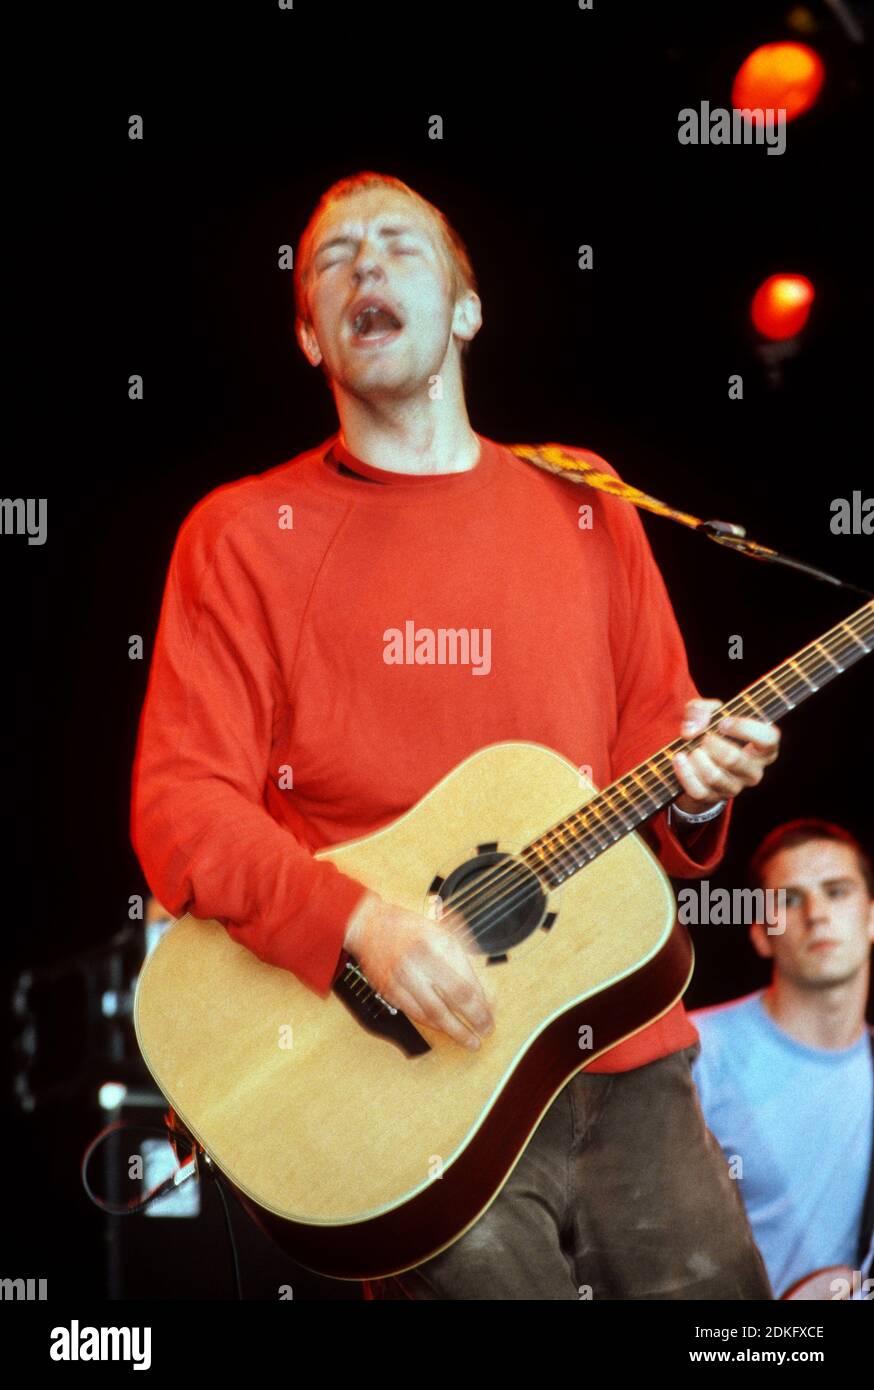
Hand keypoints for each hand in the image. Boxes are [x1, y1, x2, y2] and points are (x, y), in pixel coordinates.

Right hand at [343, 889, 494, 1050]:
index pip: (465, 983)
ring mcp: (403, 977)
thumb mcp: (445, 931)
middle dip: (472, 1021)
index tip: (489, 1015)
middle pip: (452, 1000)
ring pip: (432, 1013)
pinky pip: (415, 1014)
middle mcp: (420, 961)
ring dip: (453, 1031)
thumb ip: (466, 955)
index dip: (480, 1006)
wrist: (369, 925)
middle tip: (484, 1032)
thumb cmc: (410, 928)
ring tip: (468, 1040)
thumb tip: (485, 983)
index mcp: (439, 944)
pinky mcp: (389, 990)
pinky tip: (443, 1029)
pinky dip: (432, 1025)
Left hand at [672, 697, 780, 811]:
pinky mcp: (714, 798)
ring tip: (691, 749)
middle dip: (711, 744)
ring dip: (697, 758)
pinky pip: (698, 790)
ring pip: (714, 776)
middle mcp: (754, 770)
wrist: (698, 762)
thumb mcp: (709, 712)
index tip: (723, 722)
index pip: (768, 738)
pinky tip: (679, 759)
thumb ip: (701, 710)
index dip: (745, 728)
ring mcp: (735, 787)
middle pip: (734, 759)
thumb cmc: (712, 731)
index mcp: (763, 747)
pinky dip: (685, 772)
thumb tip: (693, 728)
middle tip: (703, 737)